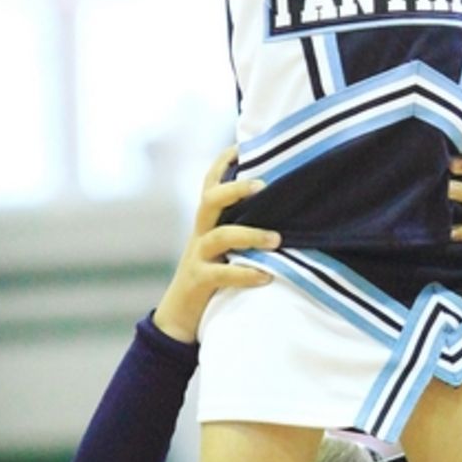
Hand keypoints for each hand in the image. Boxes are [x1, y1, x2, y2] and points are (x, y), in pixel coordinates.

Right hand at [152, 146, 280, 342]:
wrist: (178, 318)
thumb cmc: (211, 277)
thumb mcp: (225, 248)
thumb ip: (243, 227)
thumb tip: (283, 210)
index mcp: (207, 222)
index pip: (210, 183)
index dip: (223, 162)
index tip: (242, 144)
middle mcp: (200, 234)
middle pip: (210, 200)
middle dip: (235, 189)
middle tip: (263, 184)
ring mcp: (197, 258)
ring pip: (219, 237)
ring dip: (250, 235)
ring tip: (277, 239)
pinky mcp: (199, 283)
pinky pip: (220, 275)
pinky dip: (245, 274)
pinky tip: (266, 276)